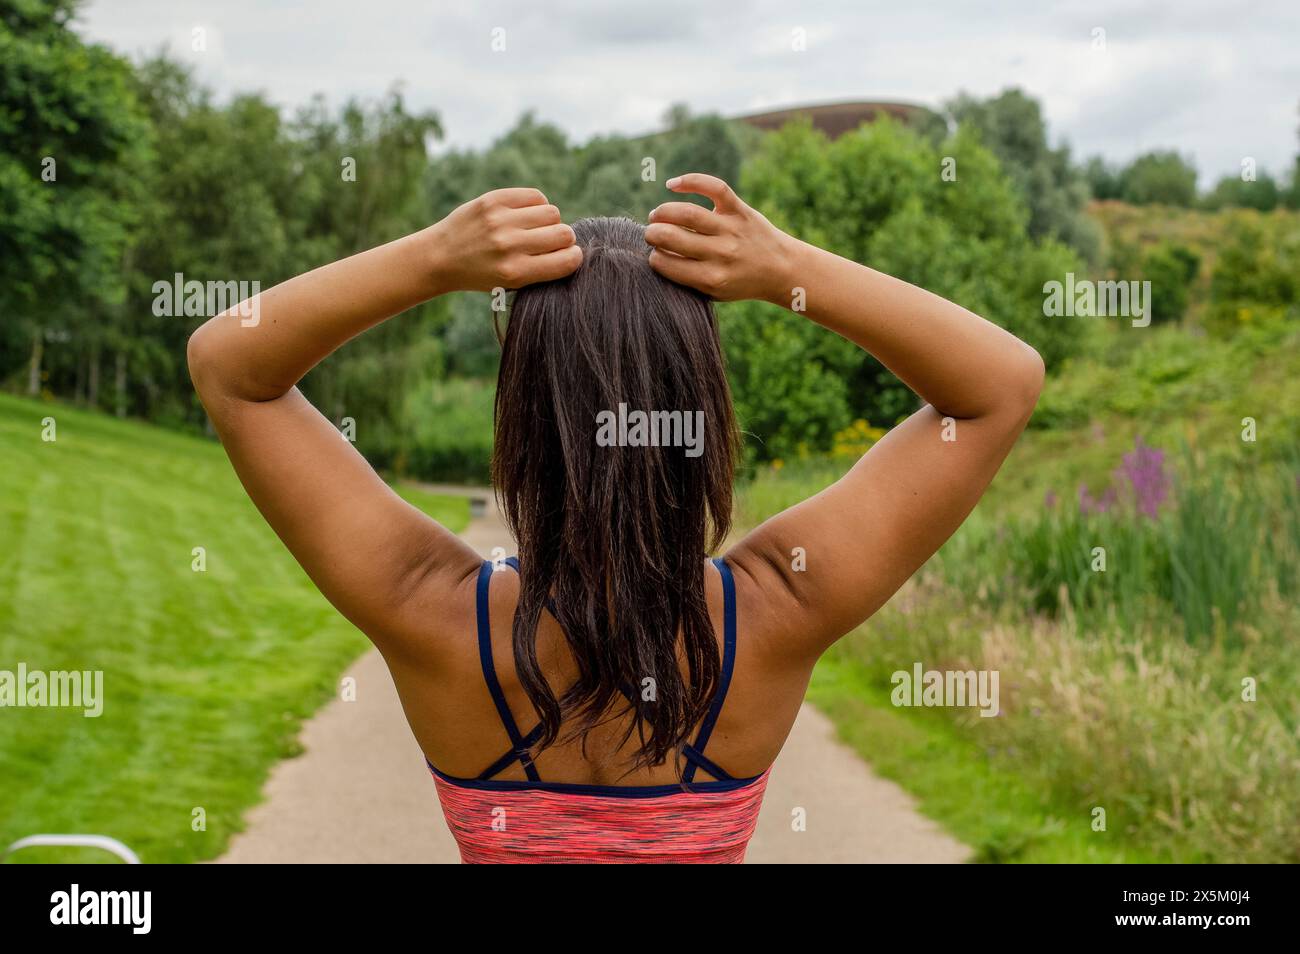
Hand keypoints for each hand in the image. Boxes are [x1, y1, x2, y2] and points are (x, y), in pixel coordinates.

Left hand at [429, 188, 582, 292]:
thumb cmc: (482, 274)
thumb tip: (573, 247)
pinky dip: (537, 205)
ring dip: (550, 221)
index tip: (568, 256)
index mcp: (516, 273)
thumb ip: (541, 268)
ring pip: (552, 212)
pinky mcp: (493, 200)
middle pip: (564, 234)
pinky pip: (536, 196)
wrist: (440, 257)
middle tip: (551, 242)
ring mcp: (501, 221)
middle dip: (564, 238)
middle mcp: (510, 246)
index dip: (574, 257)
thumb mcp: (511, 284)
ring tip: (535, 227)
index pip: (568, 260)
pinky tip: (526, 214)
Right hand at [645, 173, 797, 303]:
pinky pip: (714, 187)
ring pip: (687, 213)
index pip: (667, 263)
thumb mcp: (714, 292)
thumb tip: (655, 254)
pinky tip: (673, 184)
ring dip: (663, 212)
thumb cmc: (740, 282)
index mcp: (711, 278)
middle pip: (672, 237)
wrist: (781, 269)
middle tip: (650, 234)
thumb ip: (687, 278)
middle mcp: (721, 253)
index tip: (654, 255)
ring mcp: (731, 229)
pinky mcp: (740, 210)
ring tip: (656, 216)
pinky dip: (691, 180)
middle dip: (652, 234)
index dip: (654, 258)